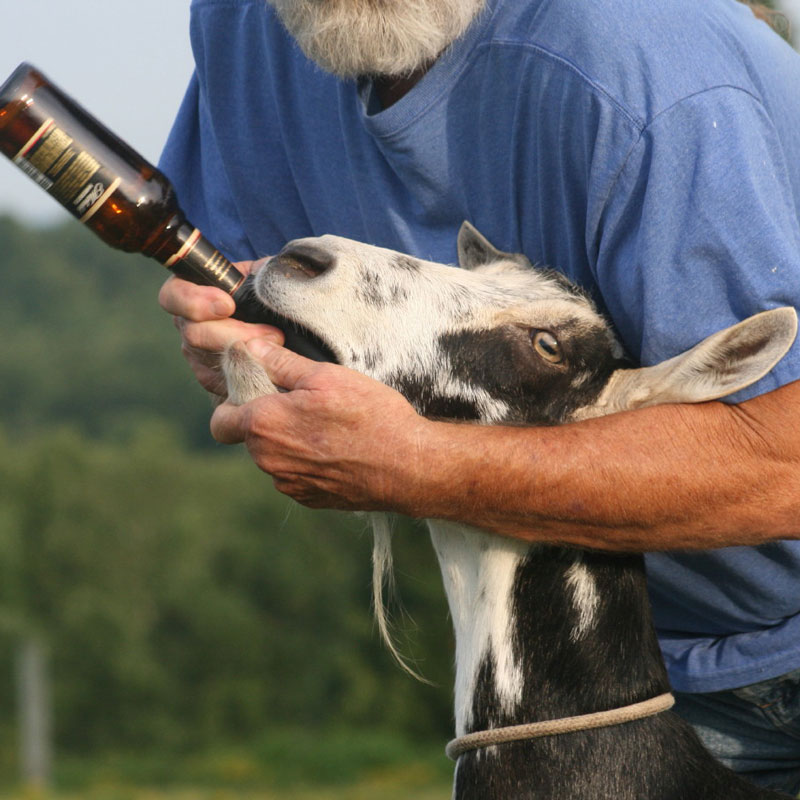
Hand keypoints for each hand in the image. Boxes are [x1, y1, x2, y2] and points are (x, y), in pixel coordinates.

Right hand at [158, 261, 283, 400]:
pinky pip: (222, 382)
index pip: (173, 295)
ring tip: (279, 348)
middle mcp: (188, 322)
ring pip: (209, 360)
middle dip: (236, 334)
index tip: (228, 305)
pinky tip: (271, 366)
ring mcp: (197, 352)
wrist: (286, 327)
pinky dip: (249, 374)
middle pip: (194, 334)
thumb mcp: (269, 276)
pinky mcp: (211, 378)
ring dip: (248, 355)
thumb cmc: (273, 295)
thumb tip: (265, 281)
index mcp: (194, 290)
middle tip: (272, 334)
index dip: (194, 301)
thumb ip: (262, 274)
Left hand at [210, 338, 433, 510]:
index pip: (220, 421)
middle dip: (267, 420)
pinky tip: (338, 449)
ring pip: (274, 457)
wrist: (408, 467)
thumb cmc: (370, 416)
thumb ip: (280, 363)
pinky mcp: (309, 499)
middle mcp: (268, 461)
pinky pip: (295, 476)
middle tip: (304, 404)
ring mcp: (289, 485)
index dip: (233, 405)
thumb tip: (249, 348)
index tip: (259, 394)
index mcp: (263, 425)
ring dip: (289, 442)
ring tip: (328, 427)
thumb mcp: (326, 376)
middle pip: (250, 437)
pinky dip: (308, 462)